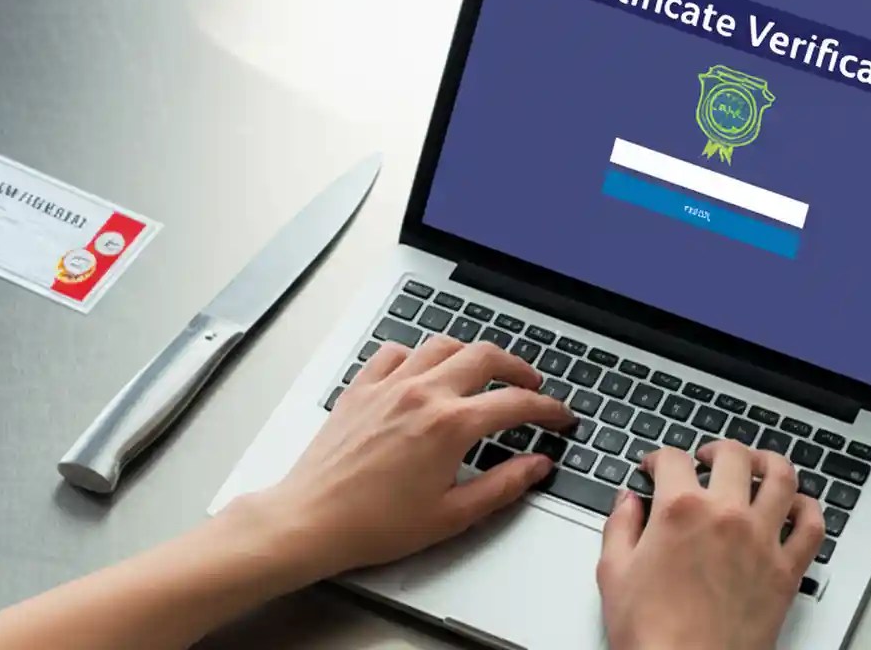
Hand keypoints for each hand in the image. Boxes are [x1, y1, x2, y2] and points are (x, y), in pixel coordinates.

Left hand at [239, 336, 574, 588]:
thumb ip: (503, 485)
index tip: (559, 416)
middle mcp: (422, 394)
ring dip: (470, 353)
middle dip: (517, 367)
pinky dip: (417, 355)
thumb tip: (537, 466)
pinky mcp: (361, 388)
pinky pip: (395, 352)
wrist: (311, 520)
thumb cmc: (374, 525)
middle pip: (485, 356)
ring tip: (484, 370)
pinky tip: (422, 371)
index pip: (516, 403)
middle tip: (530, 384)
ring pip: (442, 345)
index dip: (547, 408)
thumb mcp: (452, 515)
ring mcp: (389, 386)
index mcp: (450, 425)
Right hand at [597, 441, 824, 649]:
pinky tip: (795, 505)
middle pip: (733, 455)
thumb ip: (619, 526)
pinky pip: (812, 526)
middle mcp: (726, 515)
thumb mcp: (613, 573)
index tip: (655, 467)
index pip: (672, 459)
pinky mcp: (786, 570)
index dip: (657, 457)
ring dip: (768, 462)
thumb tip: (627, 501)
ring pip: (781, 477)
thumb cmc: (652, 634)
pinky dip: (807, 507)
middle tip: (706, 458)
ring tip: (757, 464)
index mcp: (679, 510)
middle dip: (715, 449)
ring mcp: (761, 540)